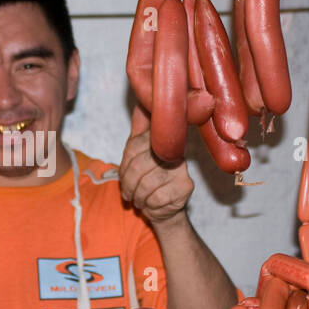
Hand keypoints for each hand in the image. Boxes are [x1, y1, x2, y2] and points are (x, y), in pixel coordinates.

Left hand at [118, 104, 192, 226]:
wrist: (164, 208)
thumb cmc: (149, 177)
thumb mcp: (139, 151)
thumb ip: (139, 128)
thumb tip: (140, 100)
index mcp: (160, 139)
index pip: (134, 146)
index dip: (124, 165)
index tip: (123, 177)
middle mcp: (174, 150)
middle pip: (139, 164)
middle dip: (128, 182)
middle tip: (128, 193)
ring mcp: (182, 168)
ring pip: (147, 182)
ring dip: (137, 195)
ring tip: (138, 199)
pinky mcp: (185, 187)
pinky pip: (157, 196)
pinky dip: (148, 204)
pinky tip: (150, 204)